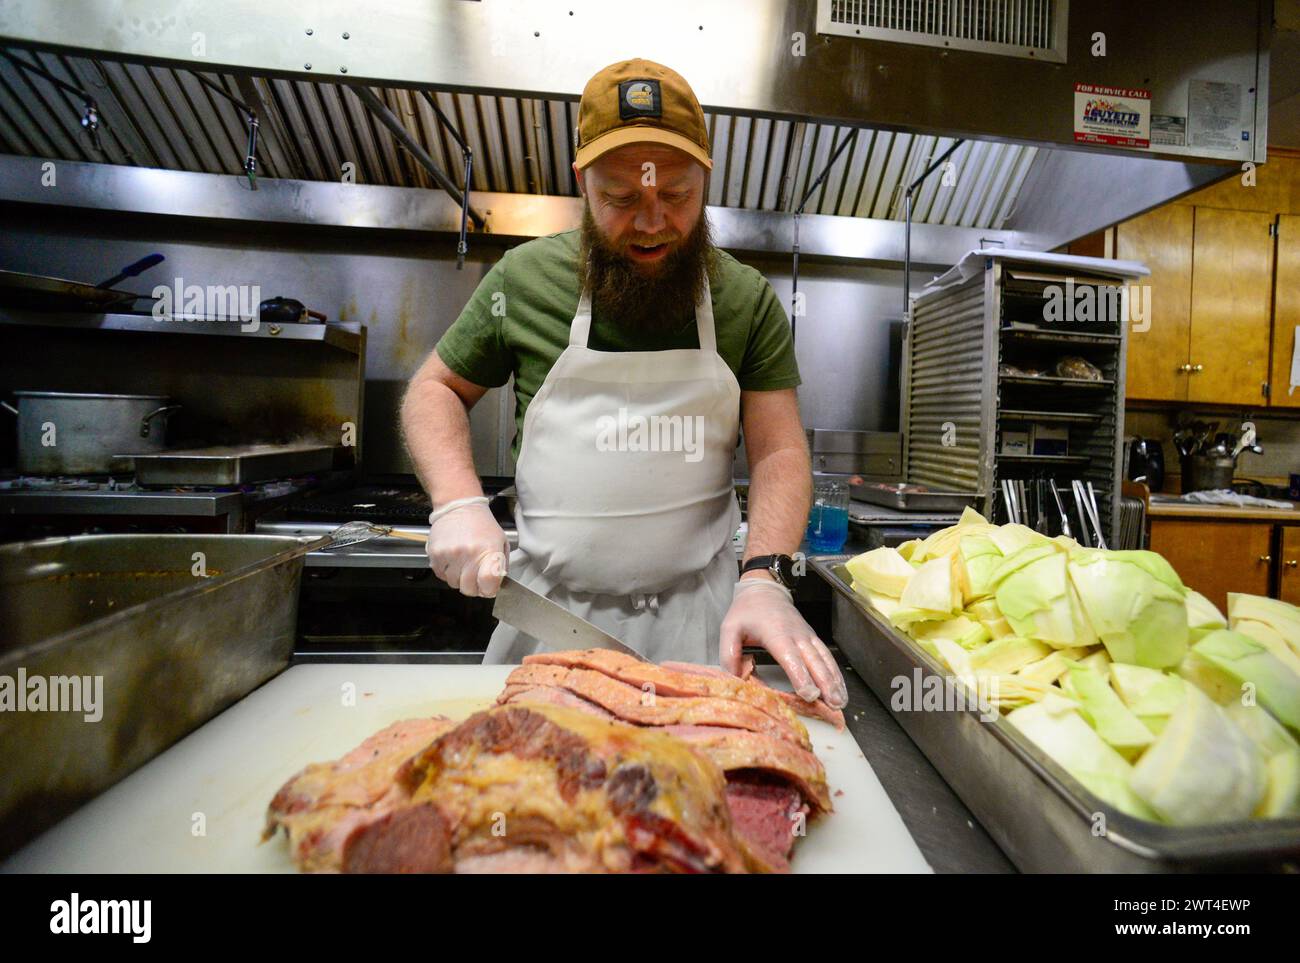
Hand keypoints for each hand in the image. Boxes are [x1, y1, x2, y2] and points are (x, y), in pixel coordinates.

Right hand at [426, 497, 507, 596]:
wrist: (459, 506)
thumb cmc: (481, 524)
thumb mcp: (500, 542)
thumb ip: (500, 566)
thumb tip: (494, 587)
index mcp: (489, 551)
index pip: (488, 585)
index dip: (488, 590)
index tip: (488, 586)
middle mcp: (469, 553)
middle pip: (469, 589)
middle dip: (473, 586)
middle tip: (474, 575)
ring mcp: (450, 554)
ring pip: (454, 583)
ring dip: (459, 578)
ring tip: (463, 562)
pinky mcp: (436, 553)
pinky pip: (441, 575)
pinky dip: (447, 571)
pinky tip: (452, 559)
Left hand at [720, 576, 847, 708]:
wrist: (764, 590)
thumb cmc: (747, 611)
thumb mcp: (729, 628)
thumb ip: (729, 653)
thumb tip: (735, 678)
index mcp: (775, 633)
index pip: (790, 656)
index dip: (800, 675)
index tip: (809, 694)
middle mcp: (796, 634)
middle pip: (813, 660)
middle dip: (825, 683)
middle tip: (833, 704)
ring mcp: (807, 636)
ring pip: (824, 659)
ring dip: (834, 680)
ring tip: (841, 702)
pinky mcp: (813, 638)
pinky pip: (827, 656)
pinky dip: (836, 673)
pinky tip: (840, 688)